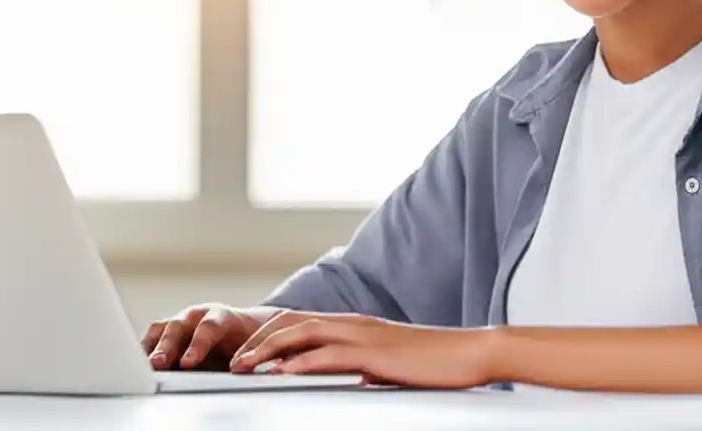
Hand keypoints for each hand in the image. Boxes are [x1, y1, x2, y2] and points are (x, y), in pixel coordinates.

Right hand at [142, 304, 279, 369]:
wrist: (241, 329)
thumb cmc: (244, 342)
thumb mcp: (246, 349)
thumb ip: (237, 360)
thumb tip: (236, 373)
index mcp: (221, 316)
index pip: (208, 328)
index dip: (198, 345)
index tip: (188, 364)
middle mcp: (197, 315)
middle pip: (178, 326)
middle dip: (167, 346)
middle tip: (158, 363)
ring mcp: (180, 320)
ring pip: (160, 329)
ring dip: (150, 347)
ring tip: (142, 367)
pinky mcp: (166, 331)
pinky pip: (151, 338)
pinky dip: (144, 351)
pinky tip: (138, 366)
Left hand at [229, 316, 495, 388]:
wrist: (469, 353)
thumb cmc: (435, 363)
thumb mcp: (392, 365)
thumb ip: (369, 367)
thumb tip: (359, 378)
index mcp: (355, 326)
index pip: (300, 323)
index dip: (269, 336)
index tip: (247, 354)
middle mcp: (353, 324)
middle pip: (291, 322)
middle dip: (257, 340)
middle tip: (232, 360)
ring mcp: (362, 335)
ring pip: (302, 333)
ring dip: (268, 349)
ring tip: (244, 366)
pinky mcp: (373, 353)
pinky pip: (328, 354)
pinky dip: (300, 362)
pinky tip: (282, 372)